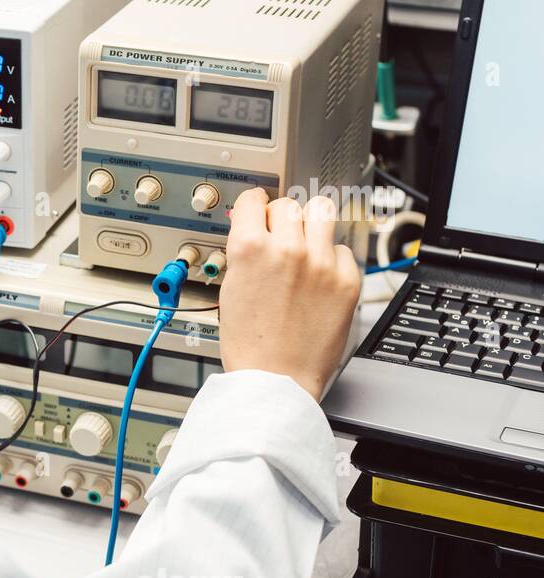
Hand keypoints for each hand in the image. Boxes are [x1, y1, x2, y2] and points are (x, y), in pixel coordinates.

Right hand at [218, 189, 360, 400]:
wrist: (276, 379)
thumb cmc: (250, 344)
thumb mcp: (231, 288)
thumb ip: (244, 252)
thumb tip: (253, 229)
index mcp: (250, 249)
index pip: (254, 199)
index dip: (253, 207)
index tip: (258, 212)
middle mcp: (288, 249)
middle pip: (289, 204)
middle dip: (281, 218)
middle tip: (280, 237)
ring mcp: (321, 263)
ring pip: (322, 211)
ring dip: (311, 224)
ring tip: (306, 244)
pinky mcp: (347, 280)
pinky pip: (343, 250)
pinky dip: (331, 260)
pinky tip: (319, 279)